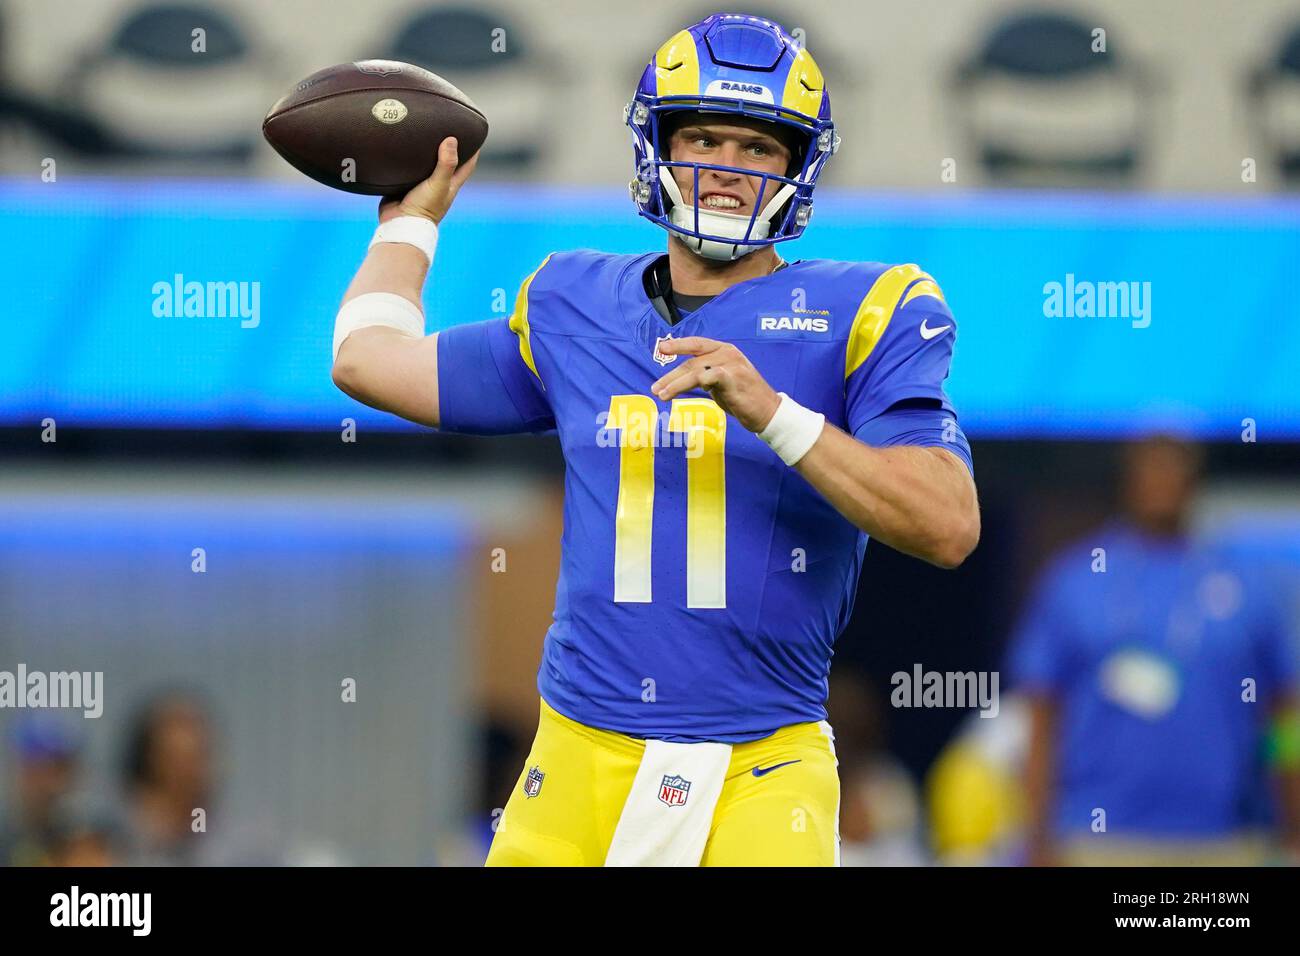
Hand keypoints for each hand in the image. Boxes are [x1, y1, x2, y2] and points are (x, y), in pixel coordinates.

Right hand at [379, 136, 478, 224]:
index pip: (467, 165)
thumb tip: (452, 140)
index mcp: (450, 185)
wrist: (400, 224)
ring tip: (424, 134)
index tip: (475, 135)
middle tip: (447, 129)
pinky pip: (408, 170)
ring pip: (426, 165)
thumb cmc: (424, 208)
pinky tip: (402, 149)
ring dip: (426, 154)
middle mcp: (438, 185)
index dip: (473, 151)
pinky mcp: (404, 186)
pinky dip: (408, 160)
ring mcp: (421, 186)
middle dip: (448, 148)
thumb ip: (446, 164)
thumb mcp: (438, 184)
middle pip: (447, 163)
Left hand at [650, 336, 780, 432]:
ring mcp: (731, 364)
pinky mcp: (734, 378)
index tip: (661, 348)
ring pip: (696, 371)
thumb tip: (681, 378)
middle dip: (671, 376)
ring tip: (662, 394)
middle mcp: (727, 353)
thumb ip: (705, 375)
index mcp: (723, 350)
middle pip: (692, 362)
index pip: (696, 344)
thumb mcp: (720, 382)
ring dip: (676, 384)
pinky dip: (696, 382)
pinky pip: (711, 376)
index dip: (678, 345)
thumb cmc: (743, 397)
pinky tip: (682, 391)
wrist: (767, 411)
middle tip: (655, 388)